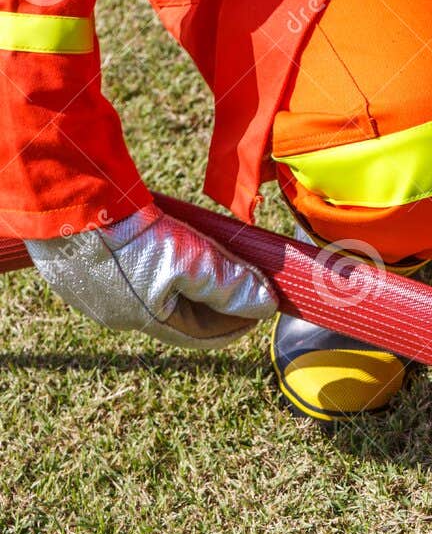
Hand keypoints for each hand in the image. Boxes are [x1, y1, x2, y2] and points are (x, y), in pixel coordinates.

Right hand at [27, 205, 276, 347]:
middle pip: (178, 312)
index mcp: (143, 319)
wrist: (66, 198)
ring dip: (186, 280)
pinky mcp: (76, 261)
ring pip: (152, 290)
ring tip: (210, 259)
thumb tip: (264, 307)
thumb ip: (230, 286)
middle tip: (242, 280)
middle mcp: (114, 310)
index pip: (202, 335)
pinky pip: (127, 270)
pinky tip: (167, 243)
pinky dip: (156, 263)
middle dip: (212, 299)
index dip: (236, 323)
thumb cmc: (127, 234)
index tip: (262, 308)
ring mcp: (91, 287)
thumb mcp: (191, 259)